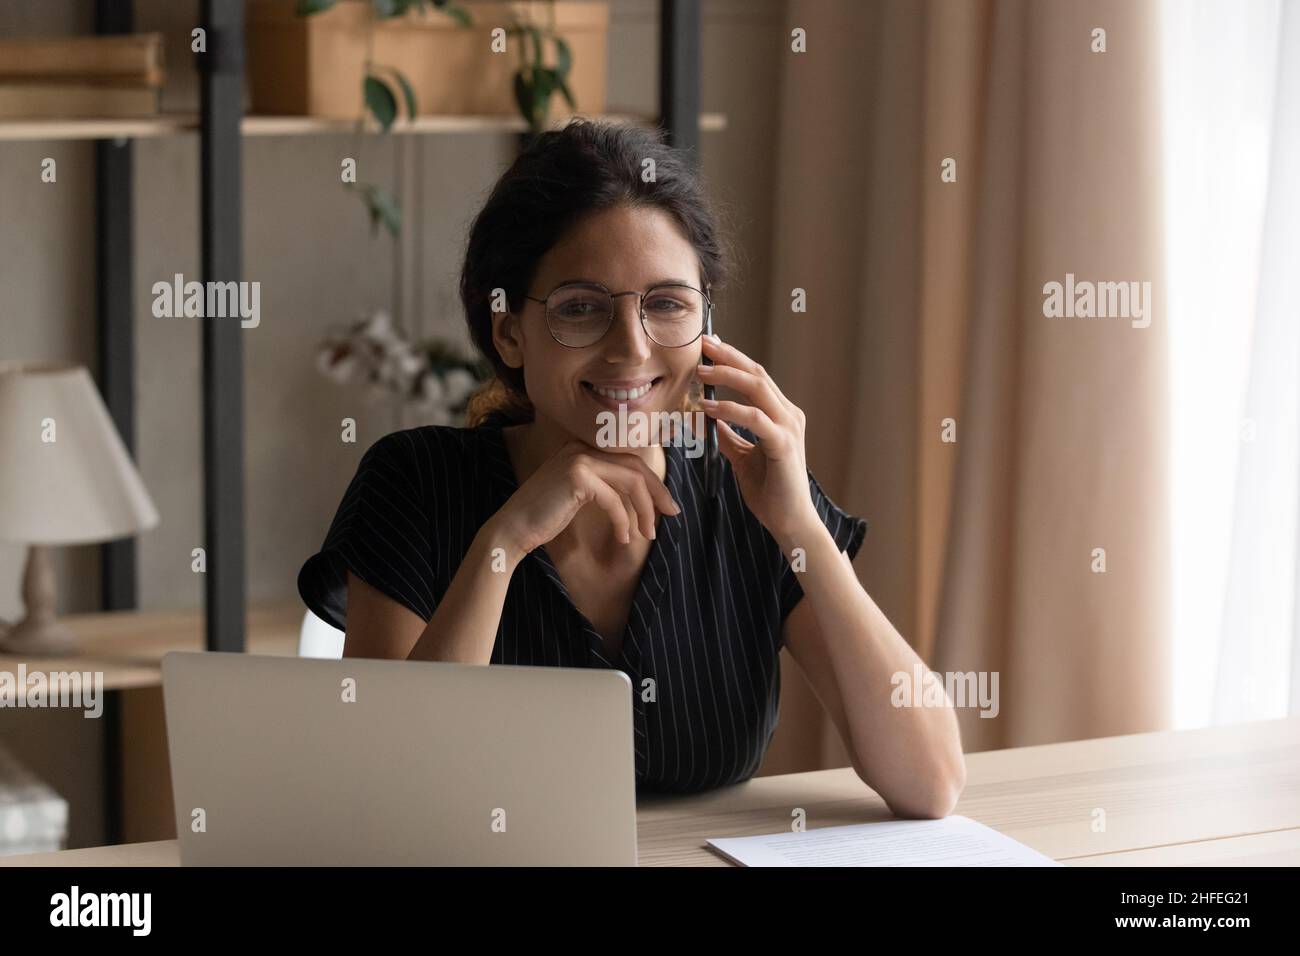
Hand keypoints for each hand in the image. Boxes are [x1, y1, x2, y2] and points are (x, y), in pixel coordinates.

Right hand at [489, 440, 680, 559]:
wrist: (513, 528)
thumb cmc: (546, 516)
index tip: (667, 505)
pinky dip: (623, 521)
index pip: (630, 461)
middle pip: (635, 467)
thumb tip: (644, 495)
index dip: (654, 483)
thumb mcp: (581, 495)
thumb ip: (606, 486)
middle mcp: (582, 447)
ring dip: (644, 509)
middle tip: (672, 514)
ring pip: (630, 481)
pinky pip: (614, 499)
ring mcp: (579, 458)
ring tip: (648, 533)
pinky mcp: (577, 476)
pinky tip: (624, 538)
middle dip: (657, 493)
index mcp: (583, 448)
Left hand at [696, 334, 817, 540]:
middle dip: (728, 356)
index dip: (733, 360)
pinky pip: (755, 418)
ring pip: (757, 388)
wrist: (789, 521)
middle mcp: (788, 415)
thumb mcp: (743, 459)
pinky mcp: (784, 444)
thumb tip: (713, 422)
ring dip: (727, 376)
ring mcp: (789, 428)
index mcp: (781, 415)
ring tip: (700, 372)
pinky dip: (730, 409)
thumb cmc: (770, 491)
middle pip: (757, 374)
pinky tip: (708, 408)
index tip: (709, 347)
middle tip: (702, 344)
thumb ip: (732, 438)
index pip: (755, 378)